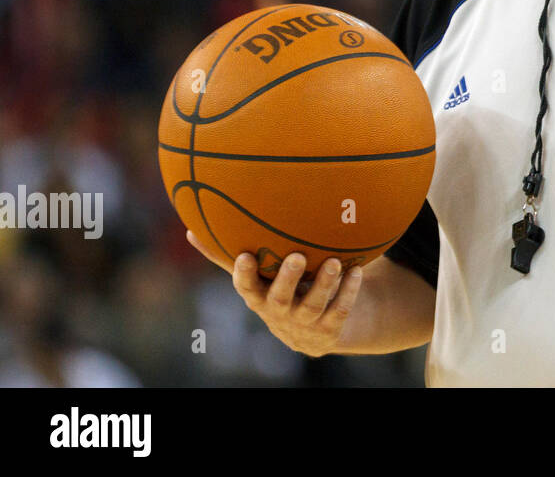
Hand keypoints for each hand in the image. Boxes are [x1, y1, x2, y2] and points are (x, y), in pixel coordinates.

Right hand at [186, 230, 362, 356]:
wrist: (316, 330)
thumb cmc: (280, 291)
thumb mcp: (256, 279)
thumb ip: (227, 256)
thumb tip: (190, 229)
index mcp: (259, 297)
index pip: (246, 288)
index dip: (244, 275)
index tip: (245, 255)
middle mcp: (279, 312)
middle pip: (280, 298)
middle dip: (288, 279)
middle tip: (298, 256)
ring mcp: (304, 323)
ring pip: (314, 305)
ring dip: (325, 283)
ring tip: (334, 261)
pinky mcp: (329, 329)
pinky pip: (340, 310)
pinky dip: (349, 291)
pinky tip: (357, 270)